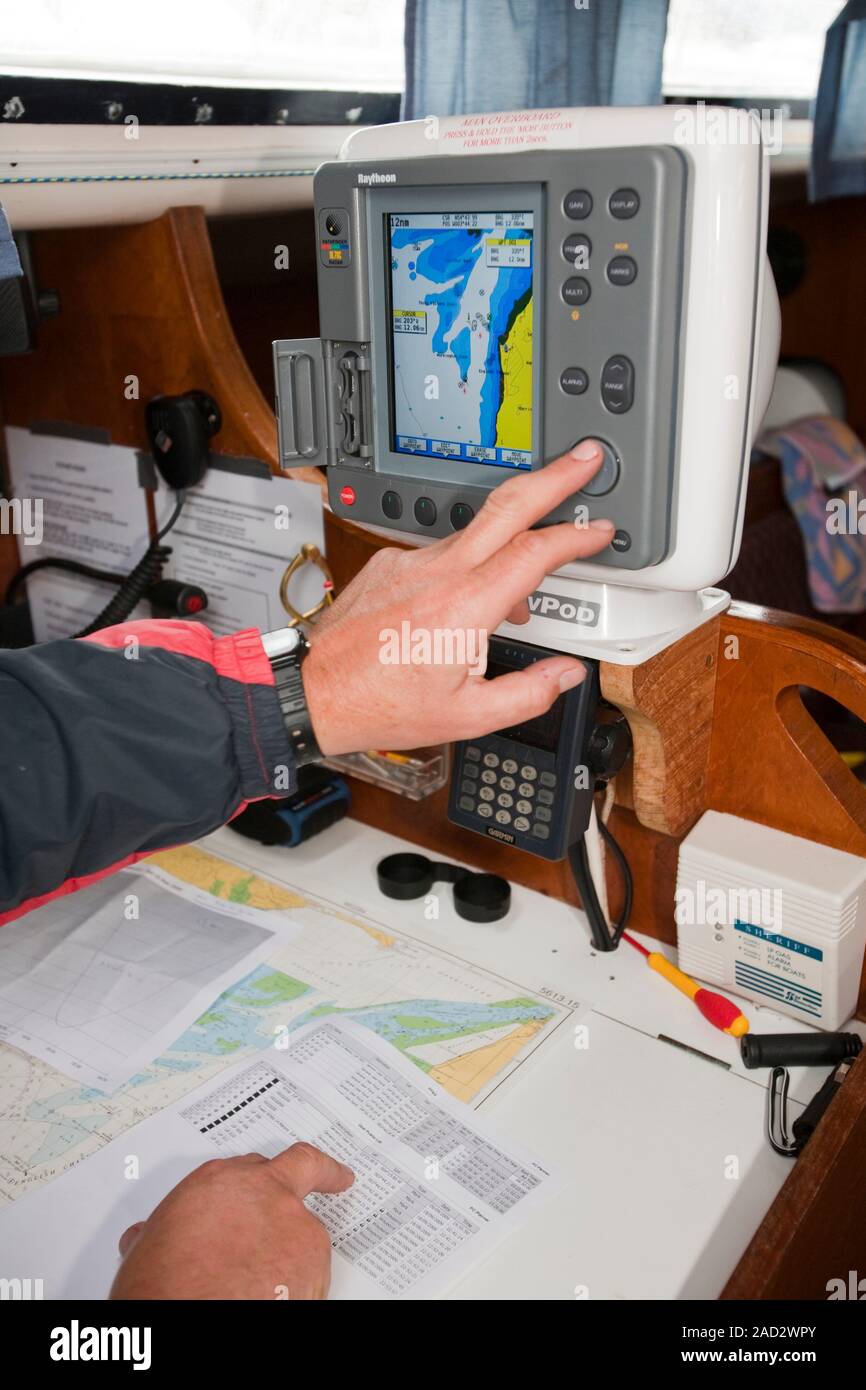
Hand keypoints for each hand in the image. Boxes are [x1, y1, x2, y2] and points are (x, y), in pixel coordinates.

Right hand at [109, 1142, 353, 1300]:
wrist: (186, 1311)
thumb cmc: (163, 1286)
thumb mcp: (148, 1249)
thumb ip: (164, 1231)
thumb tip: (145, 1238)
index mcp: (218, 1182)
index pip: (250, 1168)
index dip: (258, 1182)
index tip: (269, 1184)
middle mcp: (261, 1191)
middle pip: (300, 1168)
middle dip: (319, 1173)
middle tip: (336, 1178)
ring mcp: (292, 1220)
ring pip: (308, 1227)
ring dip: (298, 1247)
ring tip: (275, 1279)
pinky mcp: (314, 1254)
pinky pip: (316, 1264)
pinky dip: (304, 1279)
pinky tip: (283, 1295)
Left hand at [303, 441, 613, 753]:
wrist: (313, 692)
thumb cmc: (380, 704)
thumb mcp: (468, 716)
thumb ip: (529, 693)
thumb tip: (565, 673)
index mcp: (464, 606)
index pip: (535, 552)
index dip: (576, 535)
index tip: (600, 529)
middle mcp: (437, 572)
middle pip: (507, 504)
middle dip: (554, 476)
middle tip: (584, 457)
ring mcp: (409, 562)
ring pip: (474, 534)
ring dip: (507, 544)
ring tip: (517, 594)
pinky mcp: (388, 563)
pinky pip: (441, 553)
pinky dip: (466, 567)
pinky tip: (464, 602)